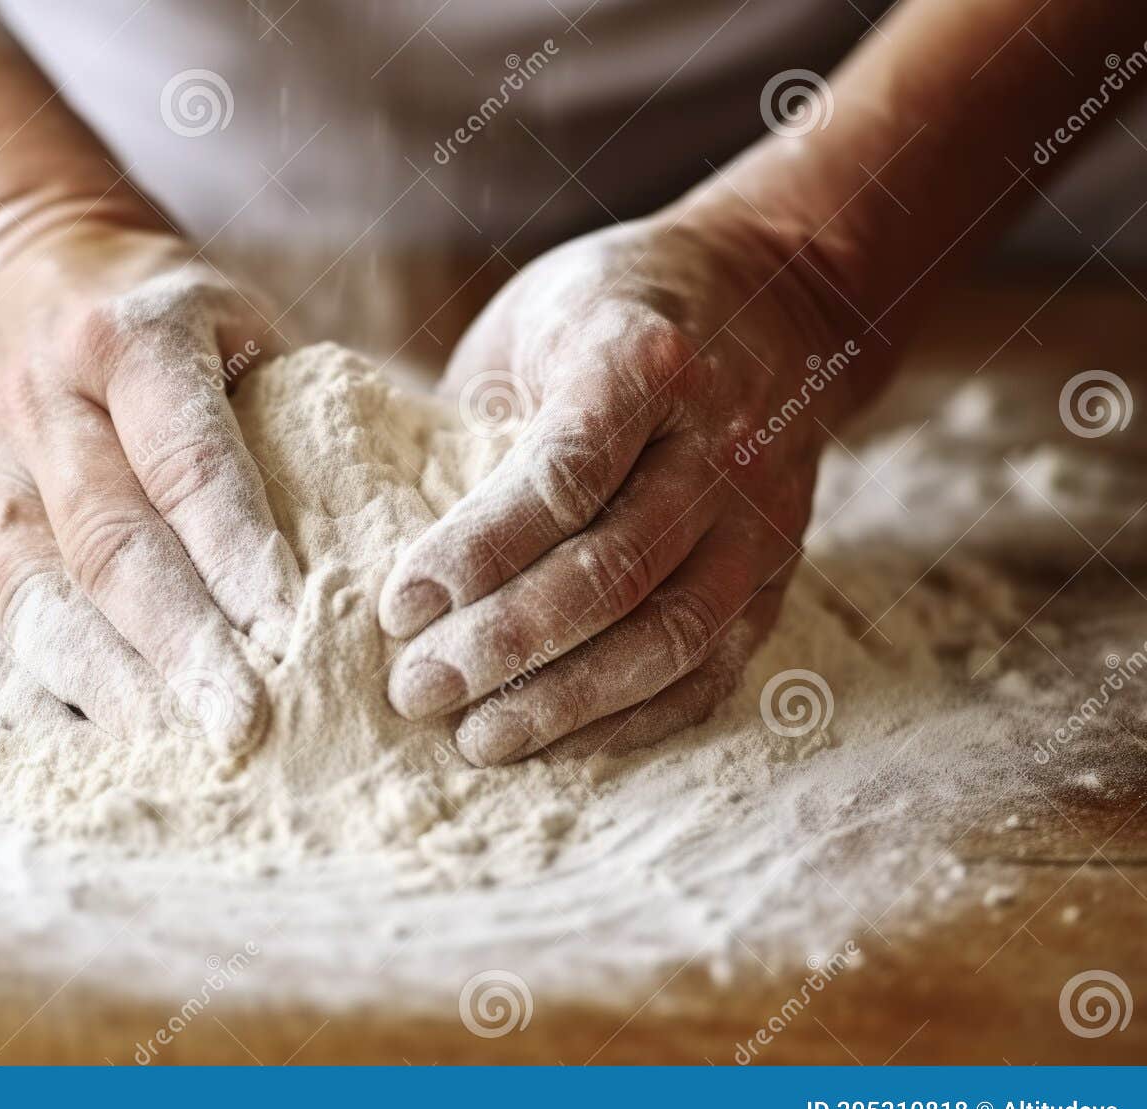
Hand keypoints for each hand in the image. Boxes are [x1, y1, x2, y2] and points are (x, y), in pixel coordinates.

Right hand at [0, 220, 300, 753]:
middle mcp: (37, 403)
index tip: (291, 633)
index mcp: (126, 340)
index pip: (187, 462)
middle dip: (179, 646)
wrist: (15, 269)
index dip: (238, 553)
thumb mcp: (237, 326)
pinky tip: (69, 750)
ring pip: (31, 597)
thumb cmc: (164, 321)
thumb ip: (292, 418)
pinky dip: (5, 701)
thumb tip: (383, 551)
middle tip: (242, 726)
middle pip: (108, 544)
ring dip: (102, 686)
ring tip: (168, 756)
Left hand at [381, 210, 872, 764]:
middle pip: (613, 567)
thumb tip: (394, 553)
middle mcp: (717, 441)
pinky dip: (634, 719)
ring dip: (567, 700)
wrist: (770, 301)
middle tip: (415, 690)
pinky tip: (560, 745)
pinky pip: (713, 668)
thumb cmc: (604, 316)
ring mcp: (760, 516)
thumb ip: (479, 426)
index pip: (562, 472)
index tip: (397, 607)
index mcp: (642, 358)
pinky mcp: (776, 575)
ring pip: (669, 633)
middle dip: (505, 643)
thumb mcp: (530, 328)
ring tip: (478, 738)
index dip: (476, 551)